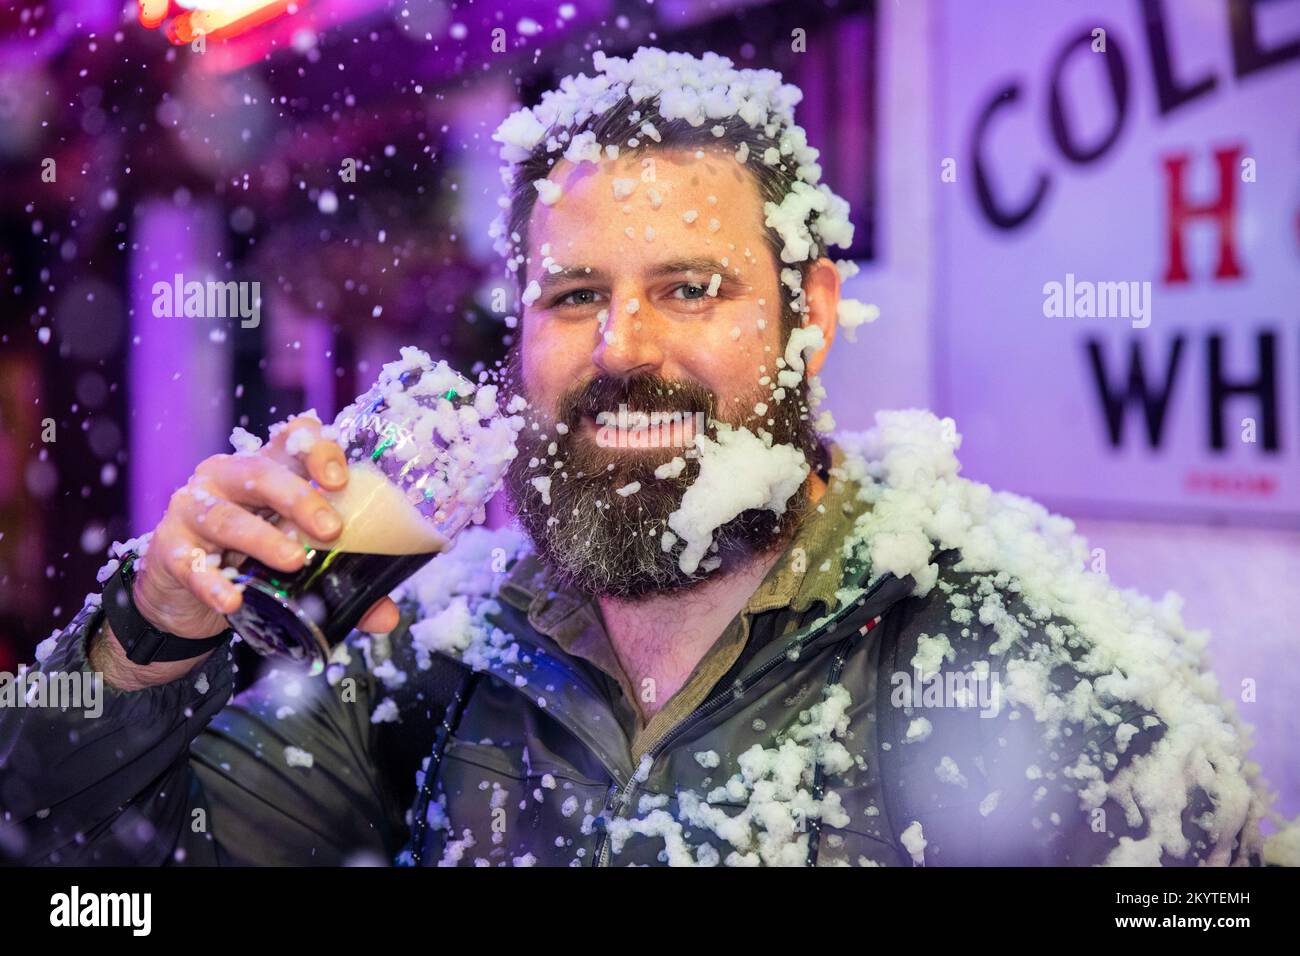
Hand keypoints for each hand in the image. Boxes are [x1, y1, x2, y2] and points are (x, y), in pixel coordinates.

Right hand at [129, 415, 399, 639]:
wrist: (184, 597)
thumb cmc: (251, 562)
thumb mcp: (297, 563)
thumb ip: (341, 583)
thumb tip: (387, 616)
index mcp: (268, 470)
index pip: (293, 438)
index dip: (318, 450)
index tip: (341, 480)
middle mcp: (228, 479)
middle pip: (260, 470)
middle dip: (298, 497)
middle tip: (331, 529)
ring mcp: (193, 510)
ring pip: (225, 515)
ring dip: (262, 538)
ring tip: (293, 561)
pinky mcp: (170, 549)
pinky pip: (190, 563)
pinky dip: (212, 583)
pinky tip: (232, 600)